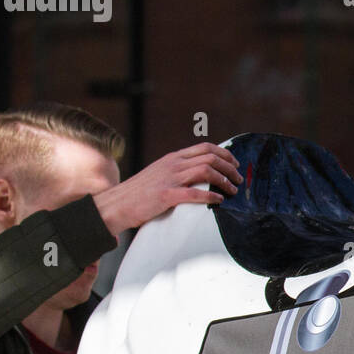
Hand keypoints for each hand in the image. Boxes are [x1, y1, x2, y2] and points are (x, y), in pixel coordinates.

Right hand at [93, 143, 242, 235]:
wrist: (114, 205)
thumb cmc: (138, 194)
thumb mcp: (159, 174)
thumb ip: (177, 171)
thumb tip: (199, 174)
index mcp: (172, 158)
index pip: (205, 148)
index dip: (224, 154)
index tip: (235, 163)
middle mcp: (173, 164)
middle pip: (210, 157)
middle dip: (230, 167)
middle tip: (239, 179)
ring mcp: (169, 178)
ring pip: (206, 171)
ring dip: (225, 180)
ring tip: (232, 190)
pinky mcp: (166, 195)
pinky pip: (195, 193)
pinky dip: (211, 195)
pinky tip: (219, 200)